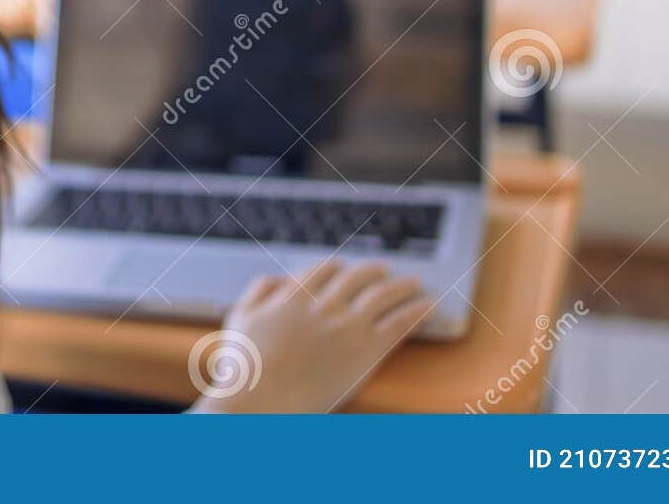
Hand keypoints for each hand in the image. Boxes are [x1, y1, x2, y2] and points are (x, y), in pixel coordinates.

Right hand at [190, 259, 434, 413]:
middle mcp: (326, 305)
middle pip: (358, 278)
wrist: (263, 399)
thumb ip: (259, 291)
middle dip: (373, 271)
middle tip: (384, 270)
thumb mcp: (240, 318)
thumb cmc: (246, 365)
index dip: (338, 268)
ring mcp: (349, 327)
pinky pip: (400, 323)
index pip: (325, 270)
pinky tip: (428, 305)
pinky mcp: (368, 351)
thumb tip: (277, 279)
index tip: (345, 269)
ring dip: (402, 285)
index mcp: (296, 295)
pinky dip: (417, 310)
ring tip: (414, 282)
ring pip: (384, 295)